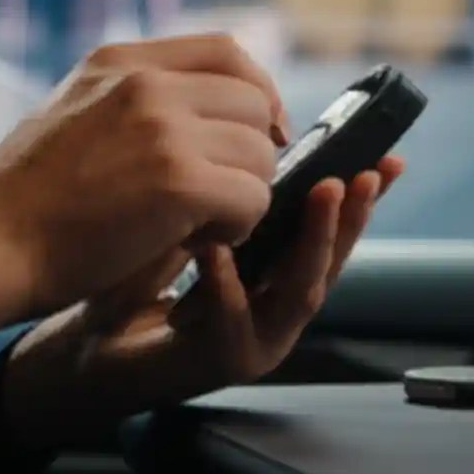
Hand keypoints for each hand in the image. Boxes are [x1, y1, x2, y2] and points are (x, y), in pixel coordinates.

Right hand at [0, 34, 290, 358]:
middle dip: (251, 154)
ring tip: (199, 223)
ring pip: (260, 153)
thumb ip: (135, 100)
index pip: (227, 50)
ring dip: (243, 195)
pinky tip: (197, 241)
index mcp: (121, 61)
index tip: (260, 131)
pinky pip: (252, 197)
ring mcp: (163, 128)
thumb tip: (212, 111)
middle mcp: (145, 83)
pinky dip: (239, 227)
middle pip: (253, 103)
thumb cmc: (28, 200)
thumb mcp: (77, 113)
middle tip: (220, 195)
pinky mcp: (178, 181)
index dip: (258, 92)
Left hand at [2, 157, 403, 448]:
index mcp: (275, 263)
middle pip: (332, 254)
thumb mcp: (181, 207)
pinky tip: (217, 253)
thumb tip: (249, 113)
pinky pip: (234, 321)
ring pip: (303, 289)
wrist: (86, 338)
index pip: (333, 224)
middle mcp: (276, 299)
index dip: (362, 192)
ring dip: (315, 240)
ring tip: (324, 194)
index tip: (387, 155)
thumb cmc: (128, 264)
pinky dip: (229, 286)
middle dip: (354, 211)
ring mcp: (256, 333)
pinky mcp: (220, 360)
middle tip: (366, 171)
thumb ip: (220, 174)